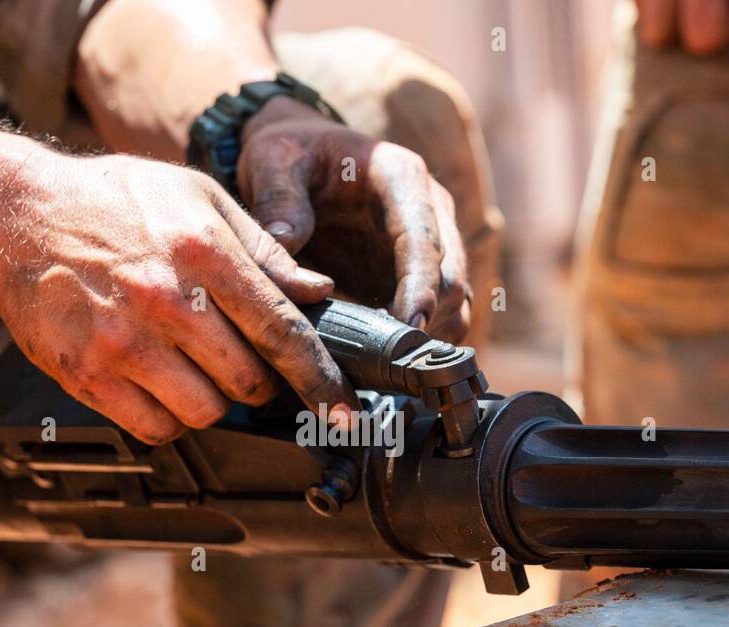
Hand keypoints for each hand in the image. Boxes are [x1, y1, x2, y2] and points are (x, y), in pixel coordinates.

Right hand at [0, 152, 357, 444]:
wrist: (13, 216)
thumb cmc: (111, 201)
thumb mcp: (197, 197)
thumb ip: (262, 249)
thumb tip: (318, 291)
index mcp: (204, 253)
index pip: (282, 331)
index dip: (321, 379)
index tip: (344, 411)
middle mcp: (167, 301)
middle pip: (249, 382)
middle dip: (259, 383)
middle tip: (243, 364)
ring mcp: (124, 343)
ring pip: (205, 412)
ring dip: (213, 402)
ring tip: (195, 370)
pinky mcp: (87, 375)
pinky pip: (155, 428)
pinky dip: (168, 418)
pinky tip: (160, 385)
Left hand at [237, 97, 470, 342]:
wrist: (301, 157)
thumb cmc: (290, 155)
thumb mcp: (273, 161)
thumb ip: (278, 201)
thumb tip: (286, 249)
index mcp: (403, 180)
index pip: (425, 240)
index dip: (422, 286)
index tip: (410, 326)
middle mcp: (431, 213)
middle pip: (453, 279)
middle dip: (429, 323)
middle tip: (389, 364)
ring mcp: (432, 248)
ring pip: (455, 306)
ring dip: (427, 339)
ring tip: (382, 369)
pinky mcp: (419, 277)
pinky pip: (436, 319)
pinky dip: (416, 344)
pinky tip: (381, 363)